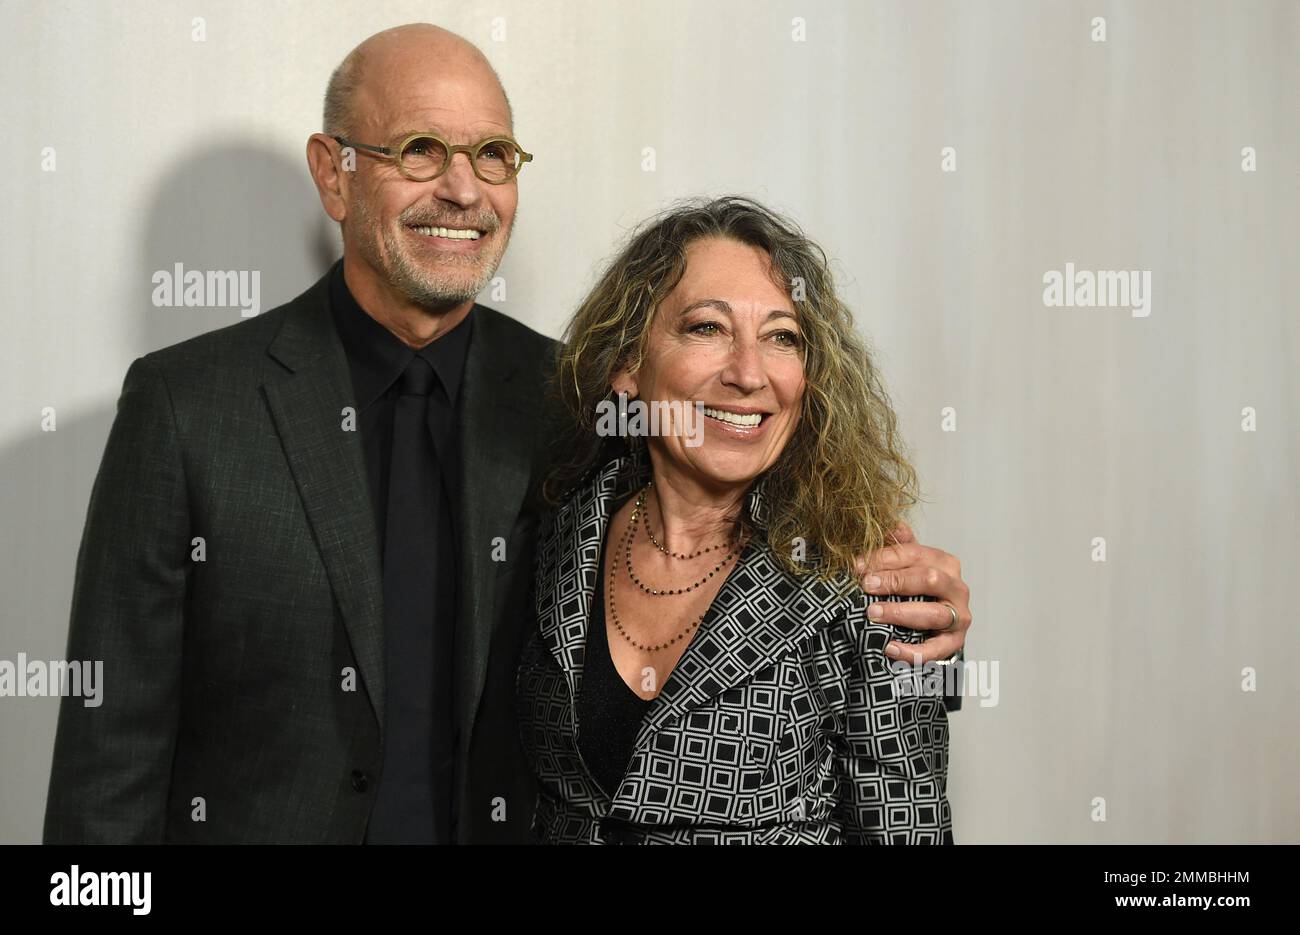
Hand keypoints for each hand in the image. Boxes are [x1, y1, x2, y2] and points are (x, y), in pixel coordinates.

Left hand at [852, 521, 971, 663]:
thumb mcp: (908, 564)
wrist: (935, 624)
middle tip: (865, 586)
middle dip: (895, 582)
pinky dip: (913, 652)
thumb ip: (900, 545)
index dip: (885, 558)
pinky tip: (889, 648)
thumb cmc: (918, 589)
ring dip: (901, 613)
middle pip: (930, 579)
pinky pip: (937, 650)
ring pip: (935, 613)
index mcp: (945, 563)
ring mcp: (959, 617)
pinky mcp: (954, 643)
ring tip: (872, 613)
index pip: (916, 554)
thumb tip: (890, 524)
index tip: (858, 565)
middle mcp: (957, 588)